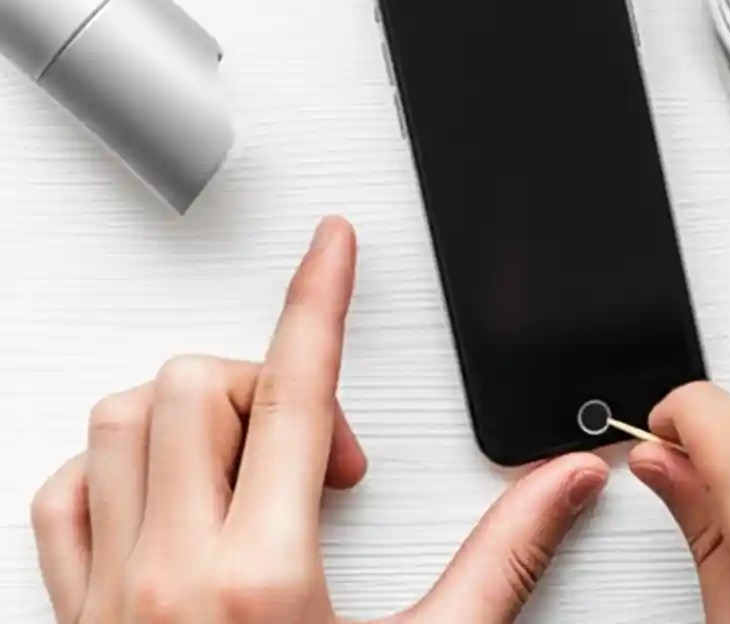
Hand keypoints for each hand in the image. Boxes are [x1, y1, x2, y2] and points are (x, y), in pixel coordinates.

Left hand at [31, 217, 608, 623]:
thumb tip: (566, 483)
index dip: (322, 297)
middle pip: (201, 386)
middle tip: (325, 454)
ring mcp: (107, 592)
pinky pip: (63, 493)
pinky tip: (176, 505)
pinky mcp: (72, 615)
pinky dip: (115, 469)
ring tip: (256, 471)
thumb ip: (504, 559)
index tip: (334, 243)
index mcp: (264, 579)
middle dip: (271, 387)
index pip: (297, 390)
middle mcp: (170, 573)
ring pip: (121, 421)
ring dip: (197, 418)